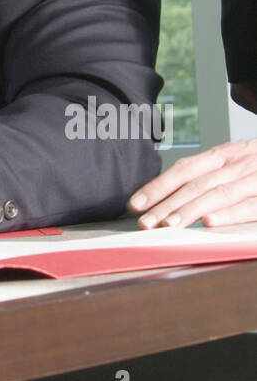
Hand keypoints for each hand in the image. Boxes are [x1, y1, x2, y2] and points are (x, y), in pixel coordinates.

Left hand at [128, 138, 256, 228]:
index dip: (159, 185)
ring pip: (219, 194)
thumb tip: (168, 196)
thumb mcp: (235, 164)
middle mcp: (239, 163)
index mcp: (226, 154)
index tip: (136, 203)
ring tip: (169, 225)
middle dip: (167, 204)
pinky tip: (210, 223)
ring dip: (191, 210)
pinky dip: (230, 214)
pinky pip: (251, 206)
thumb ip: (208, 176)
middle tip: (145, 222)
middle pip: (196, 184)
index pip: (186, 168)